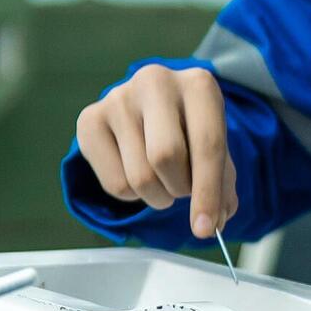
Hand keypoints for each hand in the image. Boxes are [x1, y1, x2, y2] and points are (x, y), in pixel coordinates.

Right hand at [77, 64, 238, 239]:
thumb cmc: (188, 127)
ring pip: (139, 177)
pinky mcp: (89, 118)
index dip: (208, 192)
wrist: (150, 103)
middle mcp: (156, 82)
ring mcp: (118, 98)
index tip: (205, 228)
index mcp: (198, 84)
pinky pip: (114, 184)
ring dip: (157, 196)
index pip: (207, 145)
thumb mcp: (213, 145)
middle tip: (182, 189)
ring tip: (161, 181)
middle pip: (166, 158)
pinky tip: (135, 171)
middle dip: (179, 189)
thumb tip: (214, 222)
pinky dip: (131, 195)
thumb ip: (221, 183)